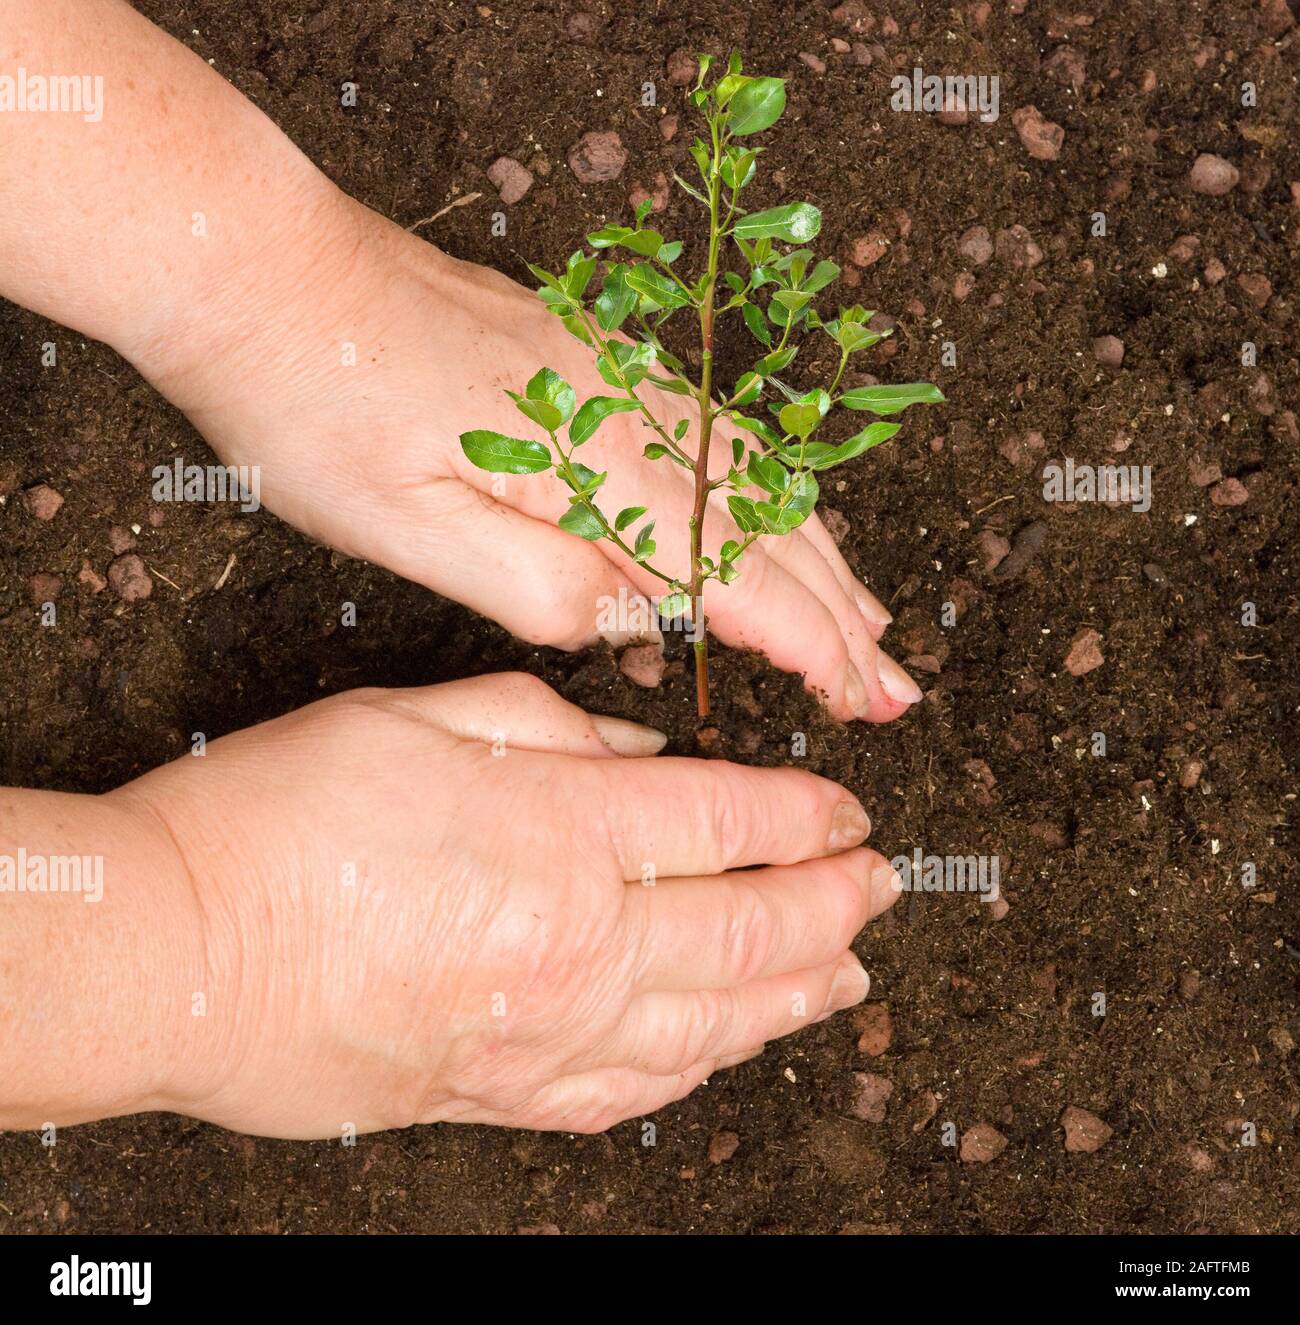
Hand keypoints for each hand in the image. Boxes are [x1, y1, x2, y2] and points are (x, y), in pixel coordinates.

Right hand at [116, 673, 898, 1136]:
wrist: (173, 952)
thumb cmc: (279, 818)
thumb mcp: (421, 716)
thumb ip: (552, 726)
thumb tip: (644, 753)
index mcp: (561, 832)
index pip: (732, 820)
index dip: (809, 815)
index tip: (850, 811)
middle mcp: (578, 943)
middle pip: (753, 928)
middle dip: (835, 904)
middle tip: (883, 886)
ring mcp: (546, 1033)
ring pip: (718, 1022)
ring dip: (799, 993)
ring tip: (849, 971)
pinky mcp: (501, 1094)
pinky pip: (636, 1091)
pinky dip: (706, 1065)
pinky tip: (736, 1044)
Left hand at [149, 201, 923, 722]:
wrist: (269, 275)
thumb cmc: (320, 406)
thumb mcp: (408, 530)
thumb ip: (535, 585)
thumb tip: (628, 621)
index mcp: (590, 462)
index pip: (734, 570)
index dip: (806, 641)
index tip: (859, 697)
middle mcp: (627, 411)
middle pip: (769, 522)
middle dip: (842, 612)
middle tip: (896, 682)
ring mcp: (617, 376)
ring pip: (756, 473)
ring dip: (823, 553)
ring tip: (870, 614)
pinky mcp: (594, 360)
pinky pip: (716, 434)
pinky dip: (772, 493)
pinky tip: (784, 518)